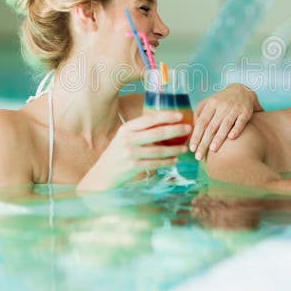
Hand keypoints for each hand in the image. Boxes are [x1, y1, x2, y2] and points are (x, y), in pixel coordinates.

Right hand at [76, 111, 190, 191]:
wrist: (102, 174)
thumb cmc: (117, 154)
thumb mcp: (124, 138)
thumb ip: (139, 131)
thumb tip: (164, 124)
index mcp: (126, 129)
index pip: (149, 119)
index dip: (166, 116)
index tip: (180, 115)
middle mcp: (128, 139)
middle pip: (157, 133)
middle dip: (175, 130)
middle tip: (188, 129)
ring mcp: (130, 153)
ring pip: (159, 150)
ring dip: (174, 149)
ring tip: (184, 148)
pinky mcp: (133, 166)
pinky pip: (155, 163)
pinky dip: (167, 162)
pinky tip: (175, 160)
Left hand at [189, 84, 261, 160]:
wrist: (242, 90)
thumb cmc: (221, 101)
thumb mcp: (209, 103)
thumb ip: (199, 114)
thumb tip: (192, 129)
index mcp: (211, 104)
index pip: (201, 122)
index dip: (196, 136)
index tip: (192, 148)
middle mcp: (221, 106)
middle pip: (211, 126)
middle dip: (204, 142)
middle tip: (199, 156)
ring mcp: (234, 108)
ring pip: (225, 124)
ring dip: (218, 138)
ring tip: (212, 150)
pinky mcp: (245, 112)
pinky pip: (240, 122)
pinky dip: (236, 129)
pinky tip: (231, 138)